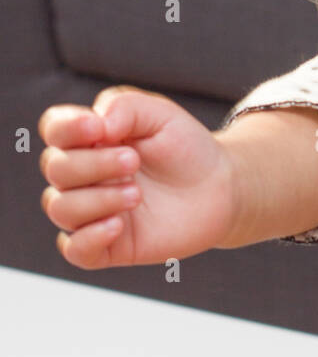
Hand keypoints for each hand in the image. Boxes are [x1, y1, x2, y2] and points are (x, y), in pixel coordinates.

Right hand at [37, 85, 238, 269]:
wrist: (222, 187)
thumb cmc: (186, 148)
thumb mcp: (160, 114)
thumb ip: (124, 106)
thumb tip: (96, 126)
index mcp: (90, 139)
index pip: (55, 129)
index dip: (66, 128)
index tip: (99, 128)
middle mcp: (84, 175)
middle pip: (56, 168)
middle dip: (93, 164)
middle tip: (134, 161)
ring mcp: (93, 212)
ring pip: (60, 208)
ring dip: (96, 199)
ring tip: (136, 194)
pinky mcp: (109, 246)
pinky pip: (75, 250)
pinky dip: (88, 238)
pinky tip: (118, 225)